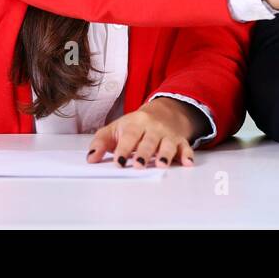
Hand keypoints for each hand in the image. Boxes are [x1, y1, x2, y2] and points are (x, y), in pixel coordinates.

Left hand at [85, 97, 207, 168]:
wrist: (164, 111)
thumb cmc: (136, 125)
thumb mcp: (117, 128)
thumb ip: (101, 142)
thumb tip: (91, 158)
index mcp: (136, 123)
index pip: (130, 135)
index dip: (124, 148)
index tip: (119, 161)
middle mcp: (154, 128)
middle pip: (149, 141)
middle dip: (144, 153)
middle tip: (138, 165)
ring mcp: (168, 135)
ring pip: (168, 145)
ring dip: (165, 155)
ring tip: (161, 165)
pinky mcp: (180, 141)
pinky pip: (186, 148)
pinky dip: (188, 155)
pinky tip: (188, 162)